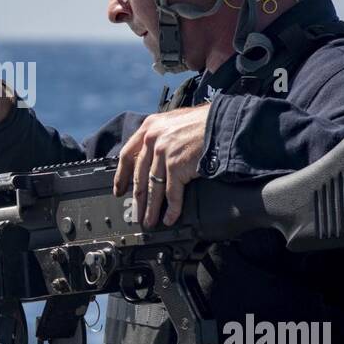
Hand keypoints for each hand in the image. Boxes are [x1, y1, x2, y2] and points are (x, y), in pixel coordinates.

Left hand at [113, 104, 211, 228]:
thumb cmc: (204, 123)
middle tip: (135, 214)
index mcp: (149, 127)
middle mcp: (152, 139)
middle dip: (137, 199)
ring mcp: (163, 153)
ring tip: (149, 221)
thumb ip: (161, 136)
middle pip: (139, 176)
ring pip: (152, 188)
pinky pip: (171, 193)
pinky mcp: (177, 166)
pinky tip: (169, 218)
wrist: (224, 123)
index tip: (119, 190)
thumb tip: (154, 158)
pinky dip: (171, 209)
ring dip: (151, 208)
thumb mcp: (174, 122)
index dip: (122, 176)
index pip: (127, 155)